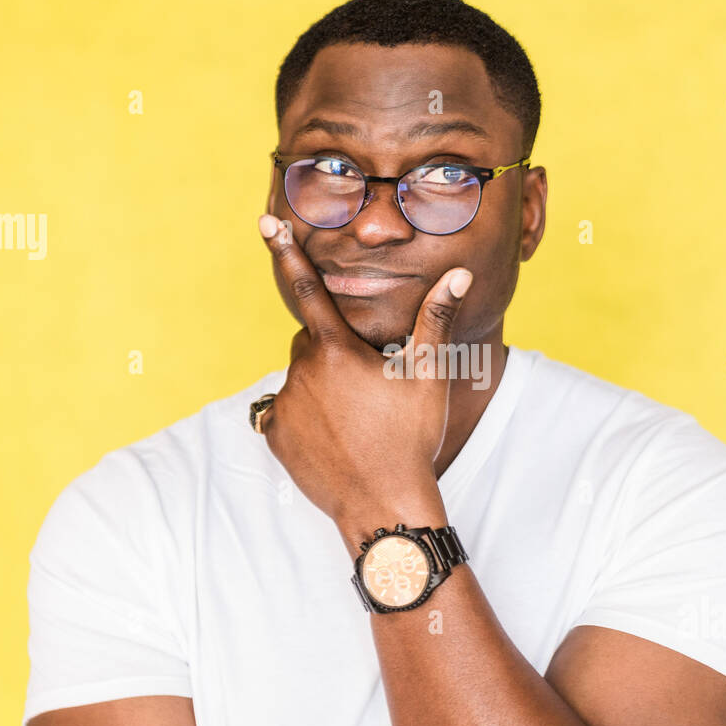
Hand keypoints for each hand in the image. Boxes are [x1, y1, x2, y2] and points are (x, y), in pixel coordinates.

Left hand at [255, 214, 470, 548]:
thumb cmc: (412, 439)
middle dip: (334, 352)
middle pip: (312, 343)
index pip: (307, 288)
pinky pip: (285, 411)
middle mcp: (303, 372)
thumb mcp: (429, 377)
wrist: (383, 504)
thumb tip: (459, 274)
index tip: (266, 221)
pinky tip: (334, 437)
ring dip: (321, 386)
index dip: (287, 251)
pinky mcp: (275, 436)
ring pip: (300, 378)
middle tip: (370, 387)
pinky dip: (304, 416)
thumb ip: (436, 320)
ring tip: (356, 419)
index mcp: (337, 350)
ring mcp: (285, 405)